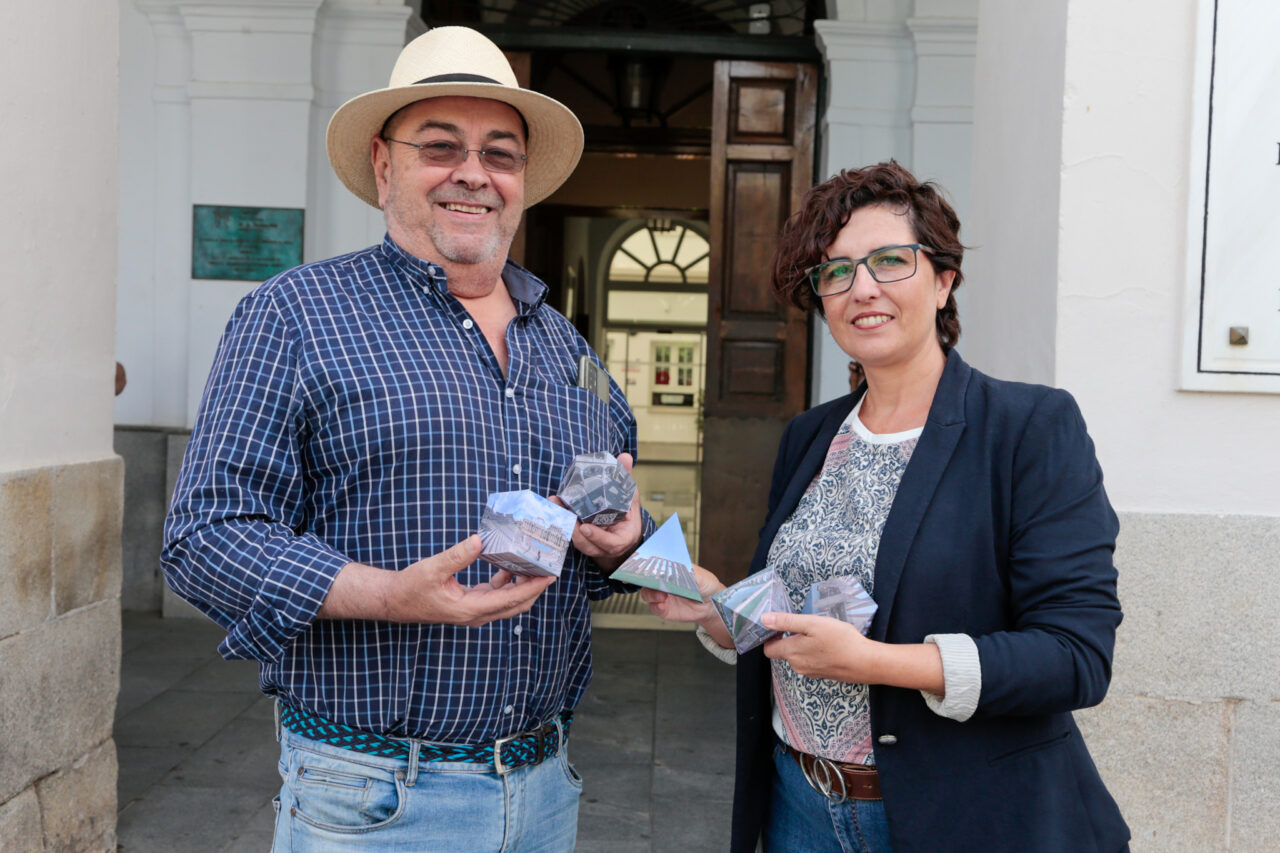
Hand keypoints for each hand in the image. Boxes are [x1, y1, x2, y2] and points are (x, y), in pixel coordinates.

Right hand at [323, 536, 554, 626]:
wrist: (394, 600)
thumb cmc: (411, 587)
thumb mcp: (433, 568)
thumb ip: (457, 555)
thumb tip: (479, 540)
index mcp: (471, 609)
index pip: (511, 600)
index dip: (533, 587)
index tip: (550, 575)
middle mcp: (476, 613)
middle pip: (516, 604)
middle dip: (535, 588)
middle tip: (548, 567)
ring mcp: (474, 610)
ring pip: (508, 601)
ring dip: (522, 585)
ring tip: (533, 563)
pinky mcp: (470, 604)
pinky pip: (496, 595)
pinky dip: (507, 582)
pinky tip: (508, 564)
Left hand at [550, 452, 642, 571]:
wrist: (622, 535)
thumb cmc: (627, 518)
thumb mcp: (630, 499)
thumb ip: (626, 479)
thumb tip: (625, 456)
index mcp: (620, 540)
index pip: (610, 543)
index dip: (597, 536)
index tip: (585, 527)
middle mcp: (604, 548)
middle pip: (586, 544)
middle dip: (572, 529)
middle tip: (562, 509)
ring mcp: (591, 546)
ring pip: (575, 541)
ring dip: (564, 523)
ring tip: (555, 503)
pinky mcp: (581, 541)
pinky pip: (570, 535)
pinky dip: (562, 522)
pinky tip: (555, 506)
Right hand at [640, 563, 723, 623]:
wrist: (712, 605)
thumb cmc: (706, 586)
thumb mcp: (700, 576)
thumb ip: (687, 573)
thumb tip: (676, 570)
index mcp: (671, 571)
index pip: (655, 566)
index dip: (650, 567)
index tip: (651, 569)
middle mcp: (664, 583)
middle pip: (647, 580)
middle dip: (647, 581)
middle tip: (655, 583)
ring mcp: (663, 596)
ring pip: (647, 594)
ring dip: (651, 594)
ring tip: (662, 596)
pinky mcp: (664, 609)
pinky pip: (655, 608)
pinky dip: (656, 606)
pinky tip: (662, 605)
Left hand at [761, 611, 875, 681]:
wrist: (866, 662)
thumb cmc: (840, 640)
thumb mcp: (812, 624)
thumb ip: (786, 622)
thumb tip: (764, 620)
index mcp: (792, 653)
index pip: (768, 649)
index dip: (771, 636)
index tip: (782, 626)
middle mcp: (798, 666)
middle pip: (783, 652)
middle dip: (789, 638)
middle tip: (806, 626)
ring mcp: (810, 672)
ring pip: (798, 656)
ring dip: (803, 645)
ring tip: (820, 635)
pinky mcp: (822, 674)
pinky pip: (811, 661)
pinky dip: (814, 652)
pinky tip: (828, 645)